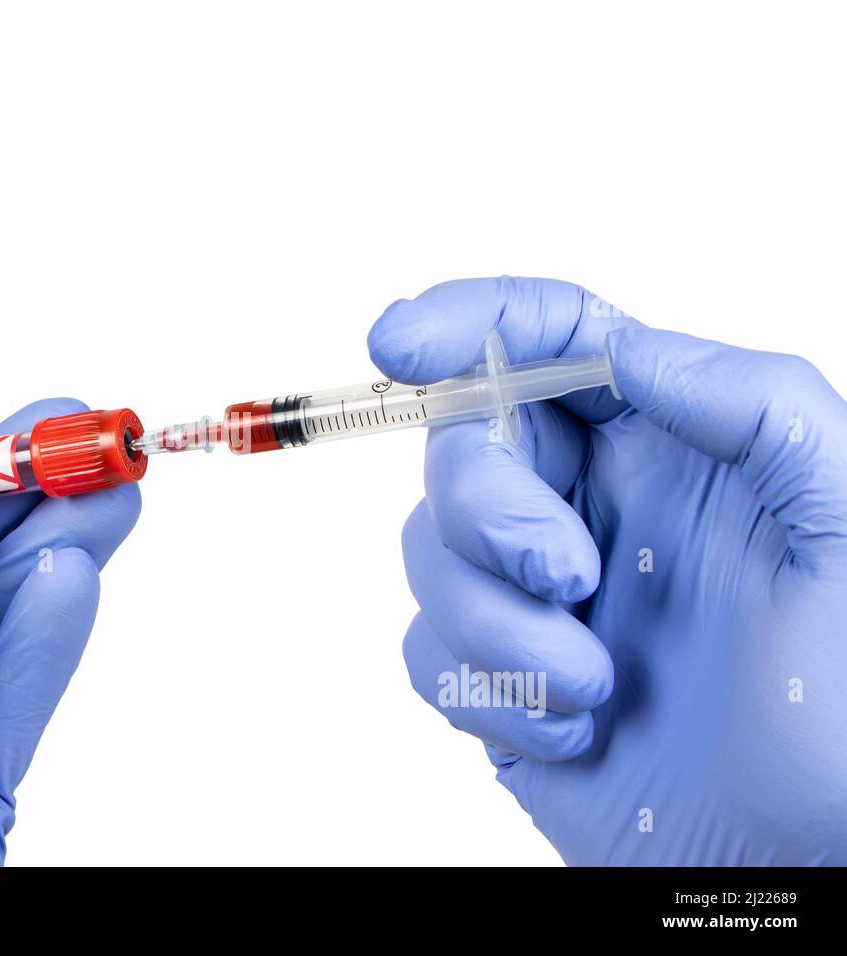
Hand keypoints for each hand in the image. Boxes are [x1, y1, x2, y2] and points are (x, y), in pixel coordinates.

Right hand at [370, 277, 846, 864]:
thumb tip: (631, 348)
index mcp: (672, 449)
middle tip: (569, 575)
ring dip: (497, 626)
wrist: (813, 862)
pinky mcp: (500, 680)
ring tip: (595, 688)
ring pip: (428, 554)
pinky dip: (487, 693)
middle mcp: (592, 507)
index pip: (552, 340)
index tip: (397, 342)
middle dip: (488, 508)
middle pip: (462, 446)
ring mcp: (537, 597)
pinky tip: (574, 732)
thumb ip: (762, 408)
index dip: (467, 319)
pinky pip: (425, 651)